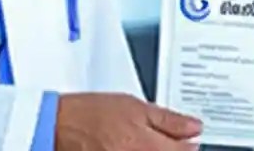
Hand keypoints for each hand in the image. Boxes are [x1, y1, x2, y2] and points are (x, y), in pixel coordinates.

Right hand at [54, 92, 201, 150]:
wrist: (58, 128)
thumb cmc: (91, 114)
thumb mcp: (135, 107)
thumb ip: (169, 120)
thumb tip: (194, 127)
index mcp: (151, 147)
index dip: (188, 143)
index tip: (186, 138)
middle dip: (171, 149)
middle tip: (162, 141)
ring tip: (140, 143)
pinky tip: (132, 148)